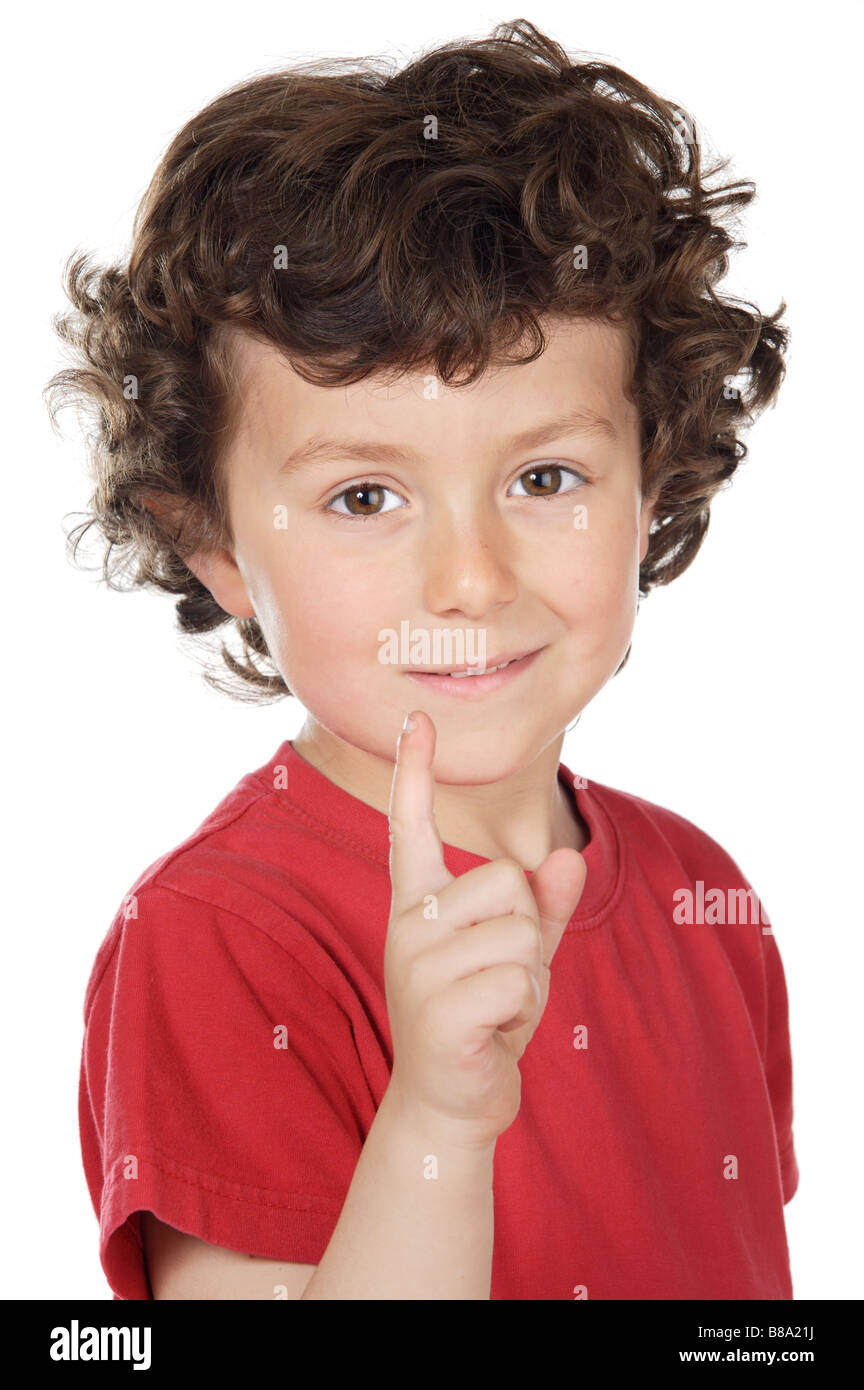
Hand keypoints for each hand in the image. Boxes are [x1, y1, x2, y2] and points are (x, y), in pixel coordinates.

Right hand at [383, 708, 586, 1150]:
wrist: (453, 1105)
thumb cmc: (485, 1021)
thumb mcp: (521, 957)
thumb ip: (545, 909)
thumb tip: (567, 857)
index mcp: (421, 904)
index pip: (412, 826)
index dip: (415, 772)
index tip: (416, 719)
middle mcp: (409, 925)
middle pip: (506, 880)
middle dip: (528, 932)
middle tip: (501, 980)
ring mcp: (417, 966)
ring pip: (519, 930)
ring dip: (531, 977)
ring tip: (499, 1009)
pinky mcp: (436, 1008)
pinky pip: (518, 978)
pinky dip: (526, 1008)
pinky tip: (495, 1032)